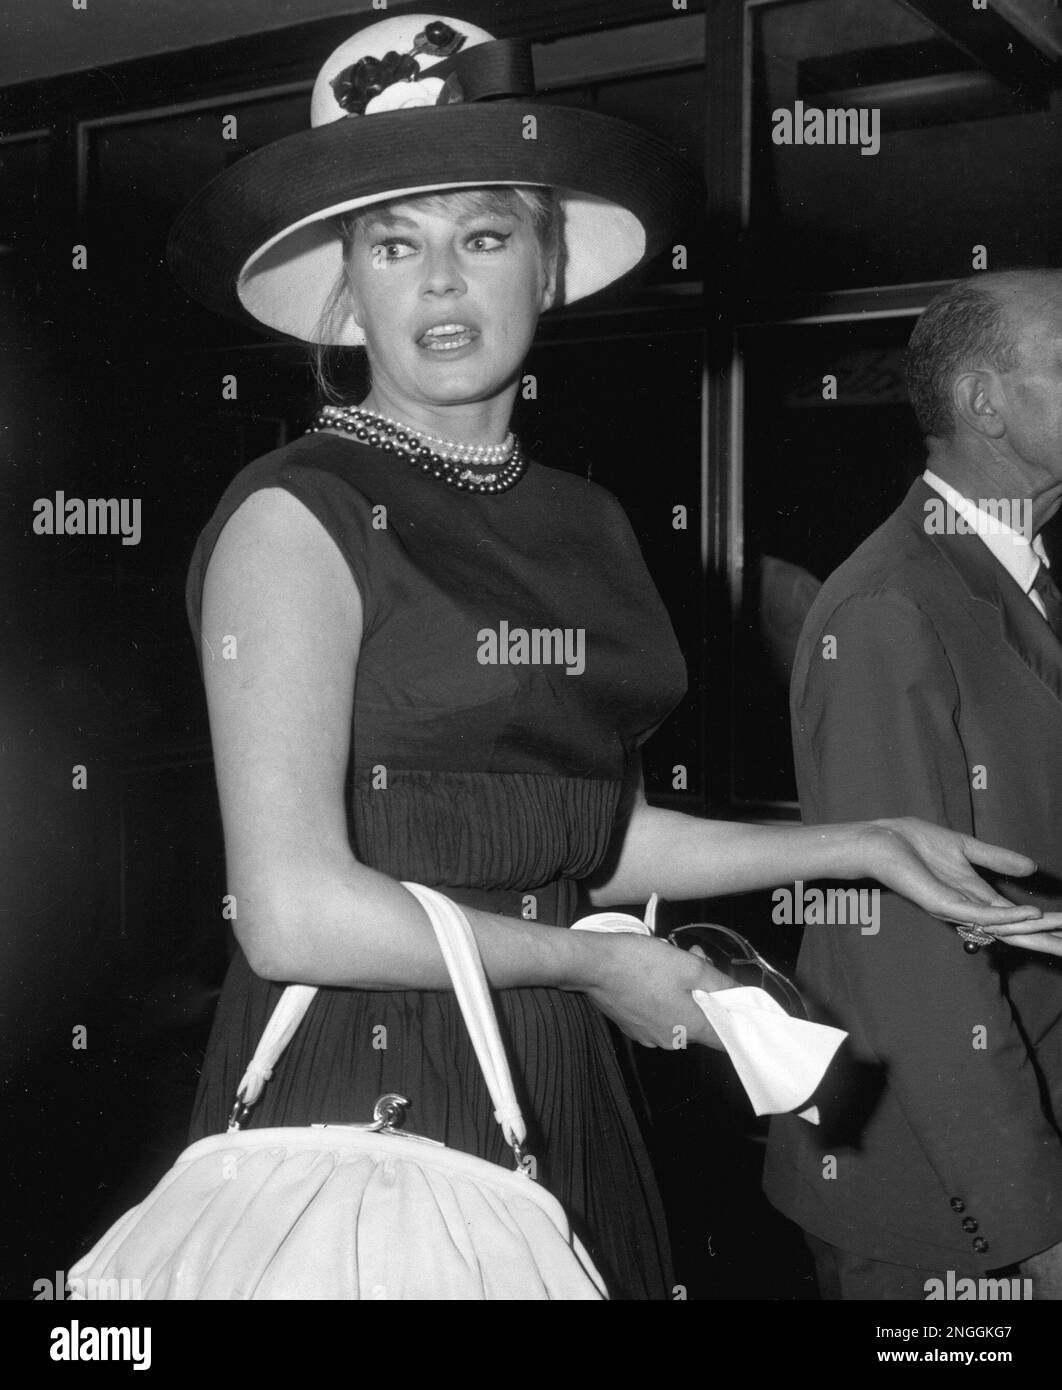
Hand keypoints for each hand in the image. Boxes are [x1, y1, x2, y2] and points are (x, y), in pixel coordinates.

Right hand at [581, 933, 733, 1049]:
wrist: (594, 964)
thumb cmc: (641, 964)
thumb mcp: (690, 966)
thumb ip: (720, 984)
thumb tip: (741, 996)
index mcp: (688, 1029)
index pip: (725, 1039)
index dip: (735, 1021)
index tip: (738, 1003)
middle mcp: (670, 1040)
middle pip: (701, 1018)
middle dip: (705, 990)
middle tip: (697, 959)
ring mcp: (648, 1035)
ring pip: (679, 1013)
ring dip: (684, 990)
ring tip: (673, 959)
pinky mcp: (632, 1025)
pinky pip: (658, 1013)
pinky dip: (663, 996)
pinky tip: (654, 973)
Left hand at [862, 818, 1061, 955]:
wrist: (883, 839)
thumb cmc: (916, 843)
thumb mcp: (967, 847)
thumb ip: (997, 858)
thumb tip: (1032, 866)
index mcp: (974, 896)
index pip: (1017, 917)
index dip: (1044, 925)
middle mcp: (968, 909)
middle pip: (1015, 931)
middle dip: (1046, 939)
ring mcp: (956, 909)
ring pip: (1004, 926)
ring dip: (1036, 928)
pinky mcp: (943, 904)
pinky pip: (981, 914)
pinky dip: (1007, 917)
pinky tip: (1031, 914)